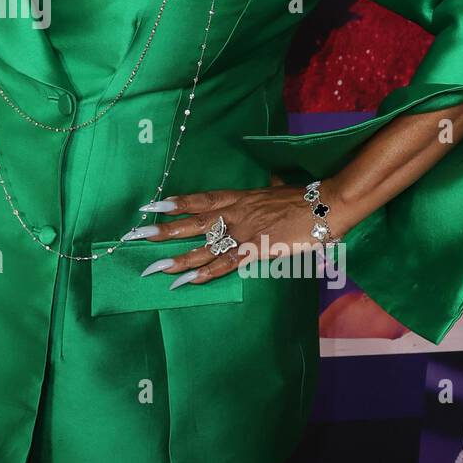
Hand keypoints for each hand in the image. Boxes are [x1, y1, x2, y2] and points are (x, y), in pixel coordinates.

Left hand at [126, 174, 341, 287]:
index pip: (200, 200)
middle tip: (134, 237)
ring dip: (177, 259)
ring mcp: (244, 231)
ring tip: (152, 268)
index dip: (174, 203)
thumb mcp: (278, 189)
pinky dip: (206, 273)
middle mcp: (235, 213)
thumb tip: (270, 182)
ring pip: (203, 247)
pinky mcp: (257, 250)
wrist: (328, 204)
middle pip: (191, 222)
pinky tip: (187, 281)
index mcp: (239, 197)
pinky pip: (226, 264)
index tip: (149, 206)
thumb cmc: (306, 197)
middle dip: (162, 231)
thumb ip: (267, 189)